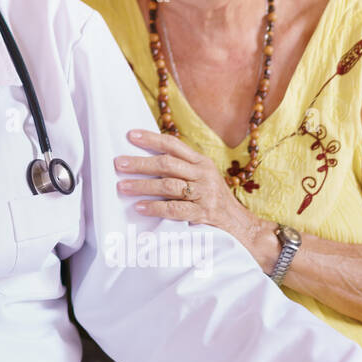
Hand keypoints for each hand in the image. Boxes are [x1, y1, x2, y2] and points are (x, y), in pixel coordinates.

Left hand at [115, 129, 274, 265]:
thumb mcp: (202, 178)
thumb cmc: (214, 200)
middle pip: (167, 164)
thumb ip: (181, 169)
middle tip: (119, 164)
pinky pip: (175, 209)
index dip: (151, 138)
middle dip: (140, 163)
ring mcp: (205, 194)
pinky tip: (140, 207)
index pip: (173, 145)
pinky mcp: (204, 214)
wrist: (242, 225)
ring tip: (122, 186)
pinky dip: (156, 207)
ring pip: (169, 185)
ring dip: (142, 186)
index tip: (130, 135)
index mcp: (201, 162)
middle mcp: (204, 174)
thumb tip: (146, 162)